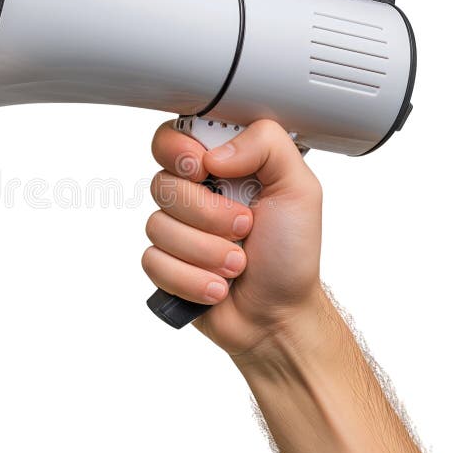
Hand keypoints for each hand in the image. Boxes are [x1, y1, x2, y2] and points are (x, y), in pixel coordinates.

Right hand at [142, 119, 323, 359]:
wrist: (280, 314)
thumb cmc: (291, 252)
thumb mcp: (299, 188)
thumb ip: (267, 144)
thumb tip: (214, 152)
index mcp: (221, 166)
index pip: (174, 137)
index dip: (178, 150)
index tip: (202, 168)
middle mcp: (193, 193)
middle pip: (163, 183)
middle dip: (207, 214)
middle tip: (244, 228)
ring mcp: (176, 229)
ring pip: (158, 226)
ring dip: (206, 253)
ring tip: (238, 265)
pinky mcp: (163, 263)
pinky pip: (153, 261)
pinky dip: (192, 279)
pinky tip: (218, 286)